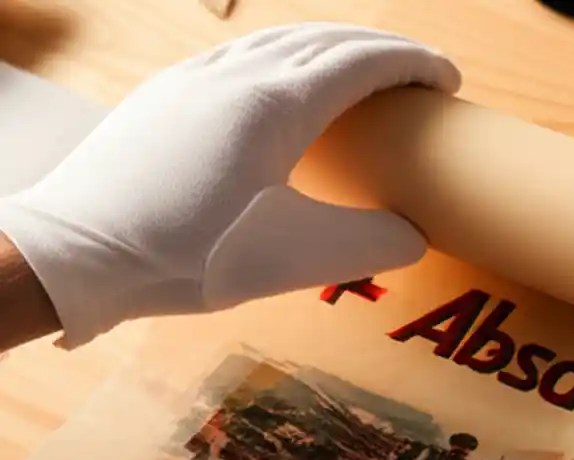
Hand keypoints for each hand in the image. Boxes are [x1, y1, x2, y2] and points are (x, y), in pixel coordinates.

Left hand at [0, 23, 459, 347]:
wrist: (76, 251)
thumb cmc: (186, 255)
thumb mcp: (296, 259)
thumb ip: (371, 244)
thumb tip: (414, 235)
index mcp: (276, 104)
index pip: (364, 61)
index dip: (415, 63)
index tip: (450, 81)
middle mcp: (237, 74)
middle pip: (328, 38)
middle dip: (385, 49)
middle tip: (422, 73)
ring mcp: (196, 76)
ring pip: (282, 38)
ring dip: (336, 46)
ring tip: (366, 72)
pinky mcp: (168, 91)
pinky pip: (244, 53)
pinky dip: (289, 56)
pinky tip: (286, 83)